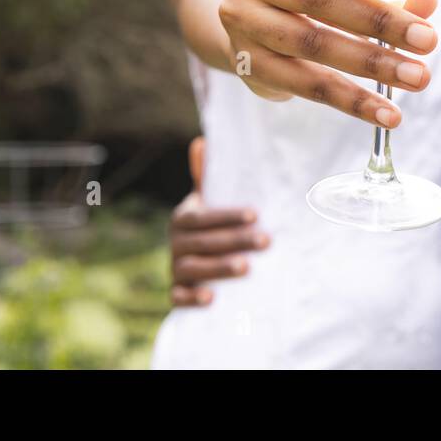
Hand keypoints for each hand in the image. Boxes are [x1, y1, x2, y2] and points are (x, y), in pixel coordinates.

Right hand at [169, 137, 270, 306]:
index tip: (255, 215)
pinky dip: (191, 298)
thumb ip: (207, 176)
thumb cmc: (212, 225)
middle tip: (266, 241)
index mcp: (183, 217)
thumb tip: (201, 142)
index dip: (227, 215)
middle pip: (203, 242)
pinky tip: (211, 298)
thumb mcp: (209, 200)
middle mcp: (175, 242)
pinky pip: (178, 297)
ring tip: (246, 268)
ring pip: (193, 268)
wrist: (196, 260)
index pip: (203, 215)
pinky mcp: (177, 292)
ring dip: (219, 268)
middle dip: (235, 241)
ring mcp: (174, 268)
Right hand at [219, 0, 440, 127]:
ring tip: (418, 77)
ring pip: (312, 44)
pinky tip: (387, 113)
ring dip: (372, 64)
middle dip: (379, 22)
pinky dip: (353, 101)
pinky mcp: (249, 66)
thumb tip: (427, 0)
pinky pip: (307, 86)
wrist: (246, 20)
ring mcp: (245, 23)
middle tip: (428, 40)